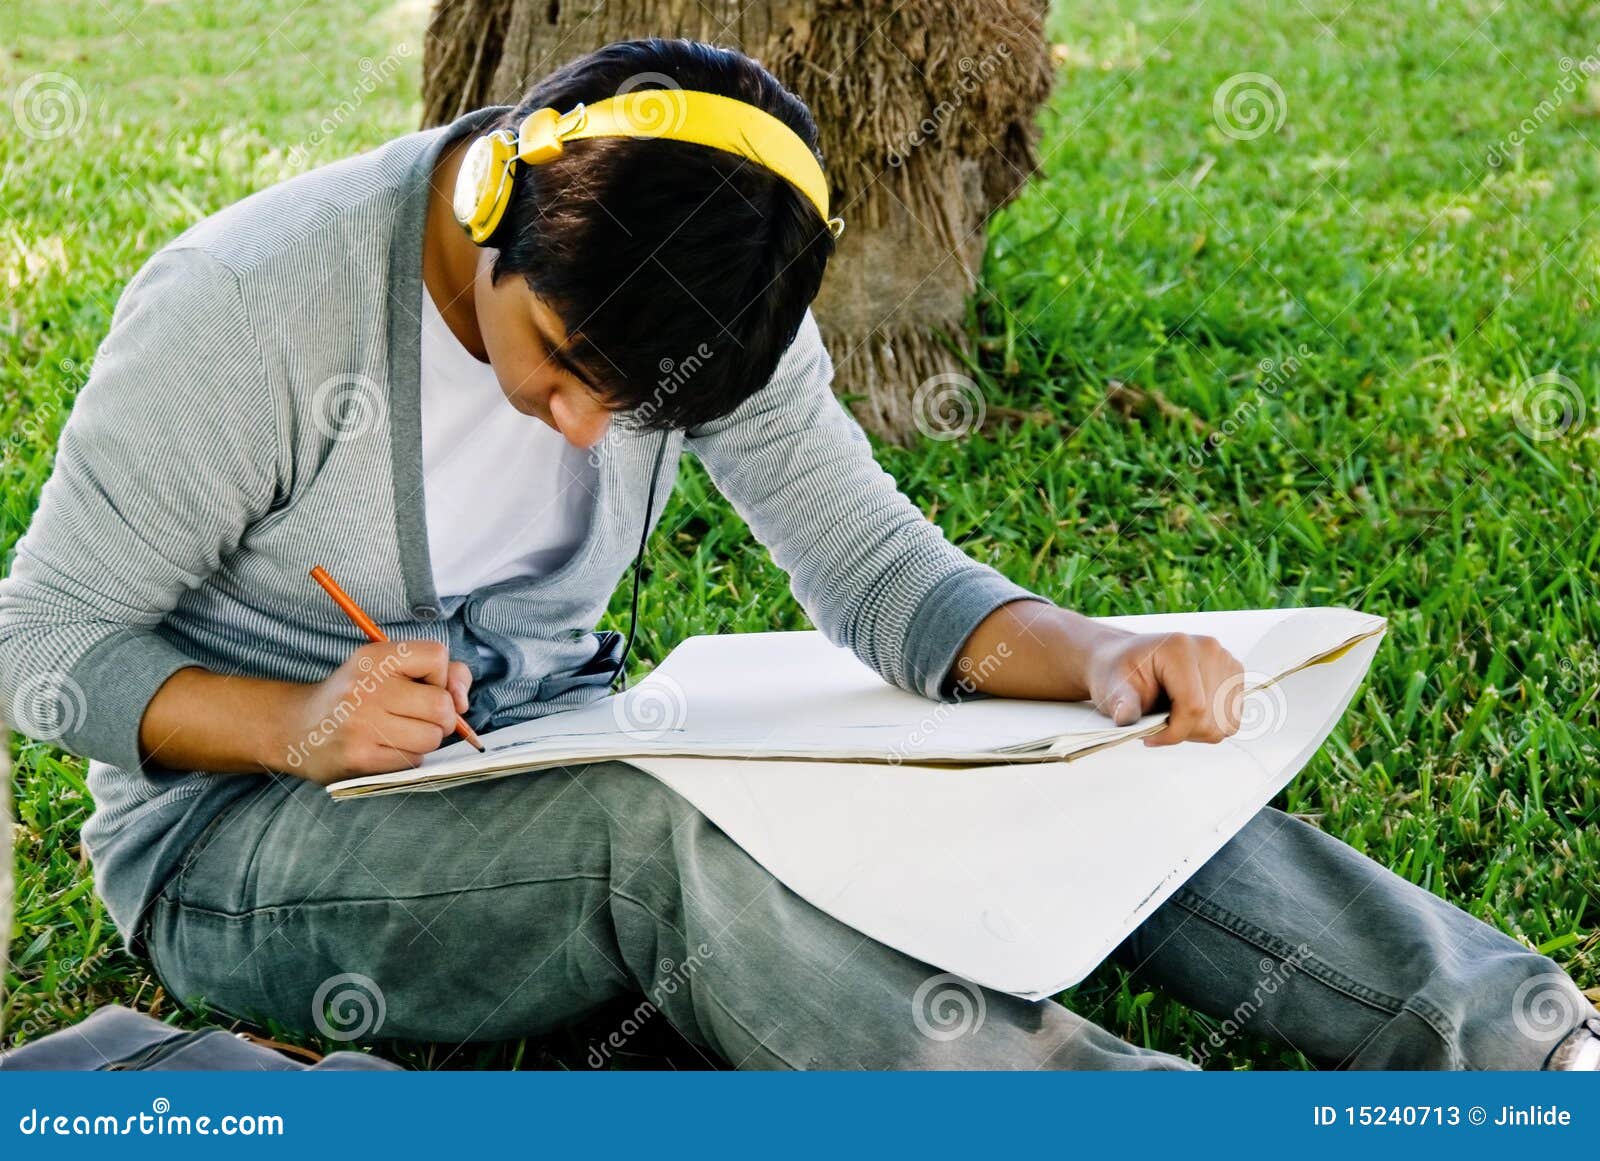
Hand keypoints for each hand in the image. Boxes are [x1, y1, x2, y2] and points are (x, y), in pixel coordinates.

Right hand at [281, 640, 471, 782]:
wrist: (297, 728)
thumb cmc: (355, 696)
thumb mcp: (386, 668)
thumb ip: (437, 672)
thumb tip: (462, 700)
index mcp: (375, 657)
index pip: (437, 656)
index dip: (442, 676)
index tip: (425, 686)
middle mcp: (367, 687)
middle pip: (442, 705)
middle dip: (441, 716)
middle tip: (417, 717)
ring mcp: (362, 724)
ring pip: (432, 737)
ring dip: (425, 739)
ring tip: (399, 733)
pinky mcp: (360, 757)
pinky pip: (413, 760)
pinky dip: (409, 757)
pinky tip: (386, 748)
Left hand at [1084, 632, 1244, 745]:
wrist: (1129, 658)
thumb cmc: (1122, 670)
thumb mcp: (1111, 685)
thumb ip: (1122, 703)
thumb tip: (1126, 717)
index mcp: (1179, 648)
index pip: (1193, 705)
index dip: (1174, 732)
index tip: (1151, 737)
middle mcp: (1208, 650)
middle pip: (1212, 717)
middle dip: (1182, 732)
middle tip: (1157, 727)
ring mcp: (1225, 661)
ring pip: (1225, 722)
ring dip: (1197, 730)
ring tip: (1171, 718)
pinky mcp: (1233, 676)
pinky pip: (1231, 718)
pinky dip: (1209, 725)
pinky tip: (1186, 713)